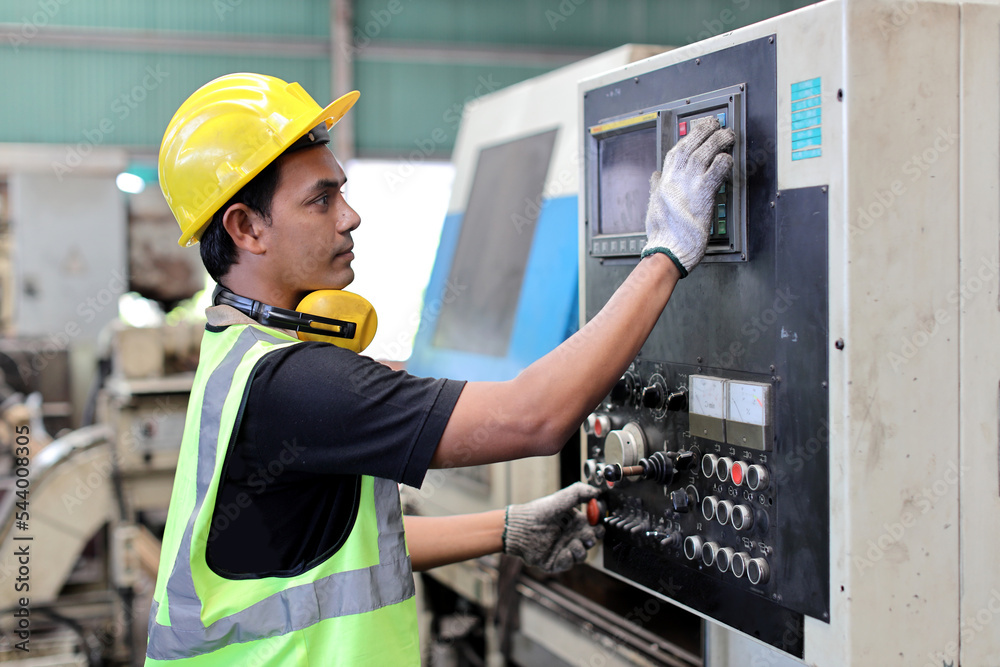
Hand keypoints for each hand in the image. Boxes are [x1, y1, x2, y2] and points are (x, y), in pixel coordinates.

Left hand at [502, 482, 603, 572]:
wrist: (520, 528)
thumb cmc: (538, 512)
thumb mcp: (560, 499)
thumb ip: (579, 492)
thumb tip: (596, 491)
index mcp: (576, 523)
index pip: (595, 527)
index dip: (598, 527)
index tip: (597, 524)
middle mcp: (572, 537)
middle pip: (591, 542)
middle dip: (592, 539)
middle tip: (587, 536)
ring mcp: (564, 550)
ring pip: (582, 555)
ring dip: (581, 550)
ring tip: (573, 543)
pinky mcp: (556, 562)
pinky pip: (568, 564)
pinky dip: (569, 559)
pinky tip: (565, 551)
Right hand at [642, 116, 734, 276]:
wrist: (668, 249)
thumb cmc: (662, 232)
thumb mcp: (654, 204)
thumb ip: (657, 187)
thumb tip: (655, 177)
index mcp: (664, 180)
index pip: (677, 150)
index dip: (689, 136)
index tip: (698, 129)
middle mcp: (675, 178)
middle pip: (691, 145)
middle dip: (705, 131)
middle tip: (716, 125)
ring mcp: (689, 185)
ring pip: (704, 152)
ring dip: (718, 141)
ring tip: (728, 135)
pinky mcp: (703, 194)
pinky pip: (717, 170)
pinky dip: (724, 162)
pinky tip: (729, 159)